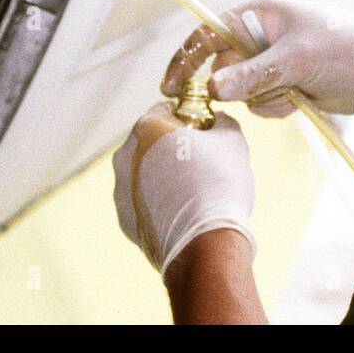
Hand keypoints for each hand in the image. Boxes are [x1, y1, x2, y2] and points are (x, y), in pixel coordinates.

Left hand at [112, 101, 255, 273]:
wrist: (207, 242)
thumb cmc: (218, 184)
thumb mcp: (232, 139)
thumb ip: (222, 121)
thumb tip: (218, 120)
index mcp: (146, 128)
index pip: (165, 110)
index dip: (187, 118)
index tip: (203, 132)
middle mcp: (125, 156)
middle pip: (150, 143)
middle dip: (171, 149)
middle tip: (200, 162)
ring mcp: (121, 190)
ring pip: (143, 175)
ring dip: (163, 178)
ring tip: (193, 192)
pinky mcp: (125, 221)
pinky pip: (142, 204)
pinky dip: (158, 205)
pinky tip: (182, 213)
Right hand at [159, 0, 353, 118]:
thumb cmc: (345, 51)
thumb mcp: (298, 59)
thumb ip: (254, 74)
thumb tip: (213, 90)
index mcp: (259, 12)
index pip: (209, 32)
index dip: (186, 58)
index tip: (170, 87)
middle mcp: (260, 34)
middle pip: (224, 67)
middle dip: (242, 86)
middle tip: (272, 88)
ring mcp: (271, 60)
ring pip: (241, 91)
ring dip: (265, 98)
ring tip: (296, 90)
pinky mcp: (282, 82)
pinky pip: (260, 102)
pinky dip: (277, 106)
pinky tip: (302, 99)